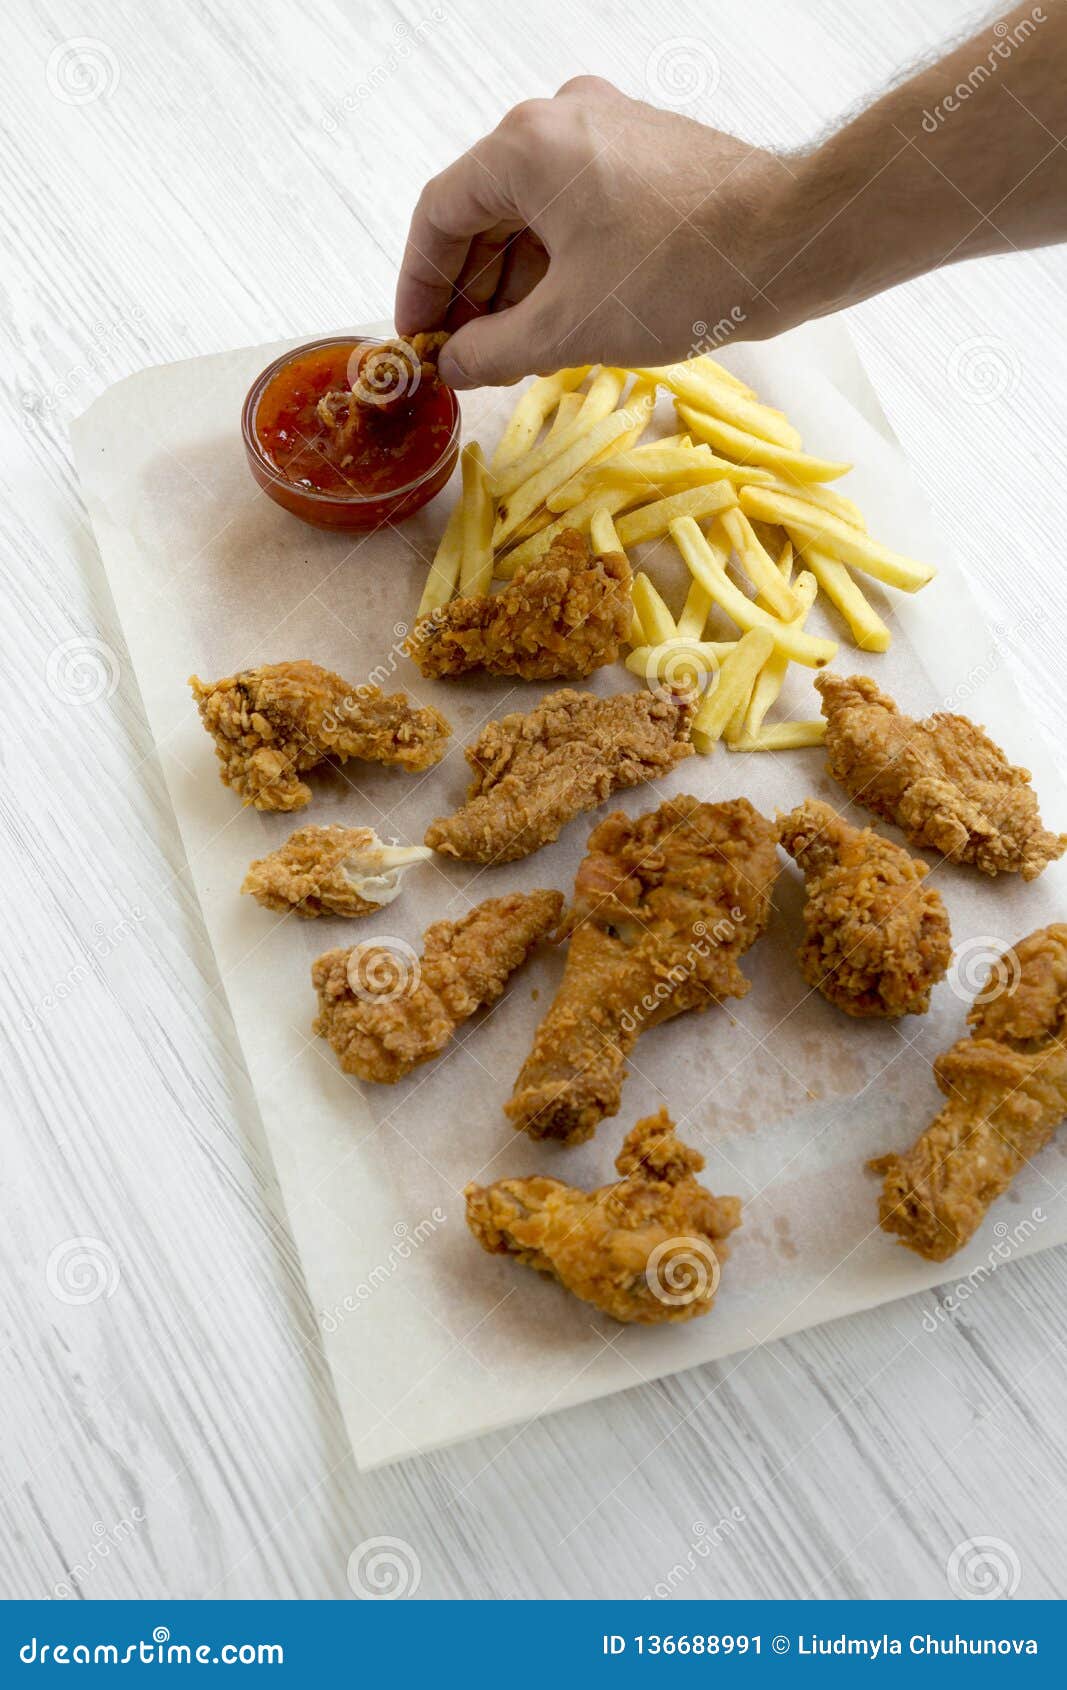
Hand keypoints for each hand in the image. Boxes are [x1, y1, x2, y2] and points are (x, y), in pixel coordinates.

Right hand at [395, 77, 790, 388]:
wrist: (794, 241)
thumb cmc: (681, 276)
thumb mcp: (568, 329)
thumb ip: (493, 351)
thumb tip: (455, 366)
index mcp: (525, 146)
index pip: (440, 216)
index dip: (419, 286)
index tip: (417, 339)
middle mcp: (560, 118)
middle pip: (486, 210)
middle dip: (470, 290)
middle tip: (463, 356)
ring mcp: (607, 127)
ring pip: (533, 211)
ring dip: (515, 282)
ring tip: (514, 350)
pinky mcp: (645, 150)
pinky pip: (577, 206)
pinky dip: (558, 261)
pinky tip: (562, 316)